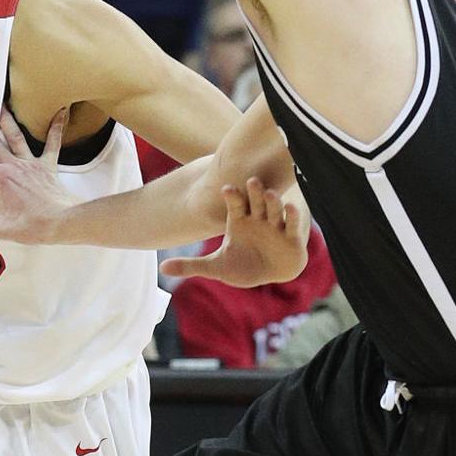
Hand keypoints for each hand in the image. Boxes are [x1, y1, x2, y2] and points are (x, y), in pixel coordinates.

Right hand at [0, 105, 73, 244]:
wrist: (63, 221)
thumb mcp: (2, 230)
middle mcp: (13, 165)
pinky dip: (56, 128)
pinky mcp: (47, 166)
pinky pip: (52, 144)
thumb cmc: (33, 225)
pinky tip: (62, 111)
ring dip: (6, 118)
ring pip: (15, 135)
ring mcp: (31, 163)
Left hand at [161, 178, 306, 287]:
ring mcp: (276, 226)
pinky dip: (292, 217)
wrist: (269, 274)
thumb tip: (162, 269)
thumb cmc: (242, 266)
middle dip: (254, 192)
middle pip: (256, 202)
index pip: (235, 204)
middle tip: (251, 181)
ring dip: (273, 201)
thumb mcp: (216, 267)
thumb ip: (190, 265)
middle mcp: (258, 218)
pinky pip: (293, 226)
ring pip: (275, 210)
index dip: (232, 196)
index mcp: (239, 220)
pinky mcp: (292, 238)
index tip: (226, 188)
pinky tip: (291, 208)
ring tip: (269, 193)